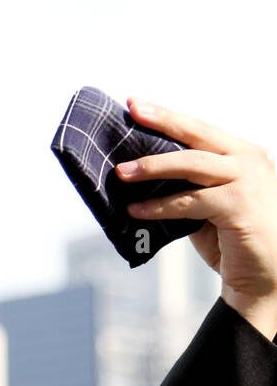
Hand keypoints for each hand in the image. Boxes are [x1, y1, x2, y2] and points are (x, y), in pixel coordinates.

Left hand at [114, 97, 276, 340]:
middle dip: (162, 121)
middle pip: (198, 135)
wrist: (266, 280)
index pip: (201, 130)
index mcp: (244, 155)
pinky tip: (136, 210)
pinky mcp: (240, 207)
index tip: (136, 105)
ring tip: (122, 172)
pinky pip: (189, 202)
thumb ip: (189, 185)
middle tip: (131, 112)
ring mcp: (248, 182)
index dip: (168, 117)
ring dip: (152, 167)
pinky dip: (159, 206)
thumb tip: (142, 173)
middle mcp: (250, 161)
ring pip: (191, 165)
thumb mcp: (211, 204)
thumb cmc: (236, 242)